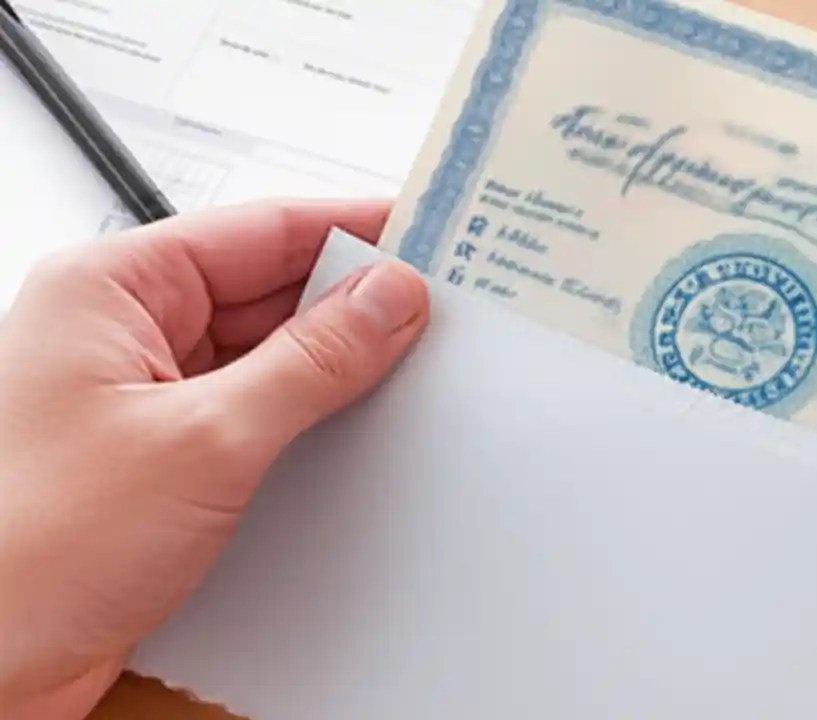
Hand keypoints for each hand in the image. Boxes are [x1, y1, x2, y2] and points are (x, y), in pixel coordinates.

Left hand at [0, 201, 429, 718]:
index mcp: (111, 290)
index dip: (351, 229)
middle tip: (441, 312)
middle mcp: (125, 332)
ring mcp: (145, 395)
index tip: (427, 234)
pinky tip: (359, 428)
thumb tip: (387, 301)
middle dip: (353, 303)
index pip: (261, 230)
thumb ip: (310, 363)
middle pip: (268, 289)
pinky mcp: (164, 454)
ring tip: (411, 370)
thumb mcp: (205, 440)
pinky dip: (308, 417)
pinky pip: (256, 411)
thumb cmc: (30, 550)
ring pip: (267, 353)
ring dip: (334, 367)